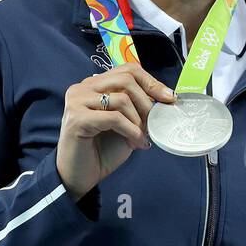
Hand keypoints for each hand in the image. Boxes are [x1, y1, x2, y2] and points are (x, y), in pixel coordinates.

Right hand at [56, 63, 175, 200]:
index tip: (169, 98)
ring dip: (139, 121)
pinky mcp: (77, 118)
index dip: (152, 82)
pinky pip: (115, 118)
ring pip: (122, 99)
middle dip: (147, 103)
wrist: (79, 175)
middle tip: (151, 124)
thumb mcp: (128, 123)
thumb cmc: (103, 150)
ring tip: (140, 138)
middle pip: (126, 79)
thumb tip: (166, 97)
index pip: (128, 69)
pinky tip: (135, 143)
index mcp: (95, 85)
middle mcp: (82, 88)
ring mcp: (77, 101)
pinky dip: (131, 131)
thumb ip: (139, 107)